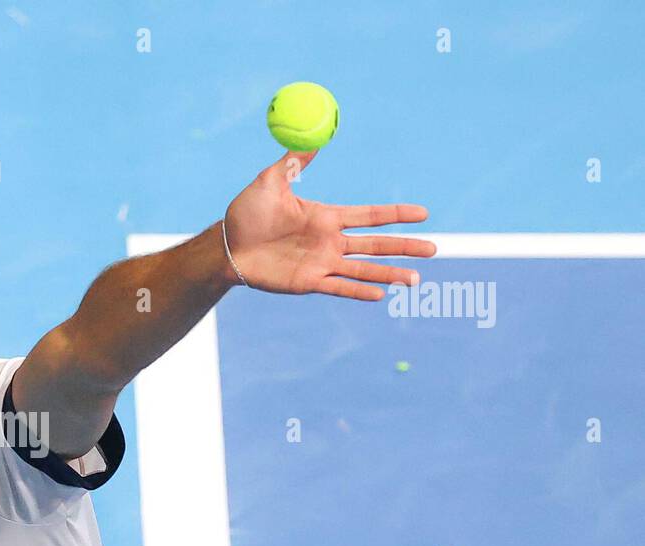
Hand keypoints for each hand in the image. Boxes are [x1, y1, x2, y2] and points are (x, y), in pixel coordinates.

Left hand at [223, 150, 435, 299]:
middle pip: (376, 244)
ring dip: (390, 273)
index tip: (424, 212)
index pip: (370, 216)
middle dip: (405, 247)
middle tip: (434, 249)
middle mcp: (329, 242)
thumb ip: (293, 161)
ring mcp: (321, 264)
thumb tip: (315, 135)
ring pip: (364, 269)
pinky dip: (359, 291)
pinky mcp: (308, 283)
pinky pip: (339, 287)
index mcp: (326, 217)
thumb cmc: (245, 214)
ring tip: (416, 279)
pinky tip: (380, 295)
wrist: (225, 247)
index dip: (397, 213)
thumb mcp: (270, 181)